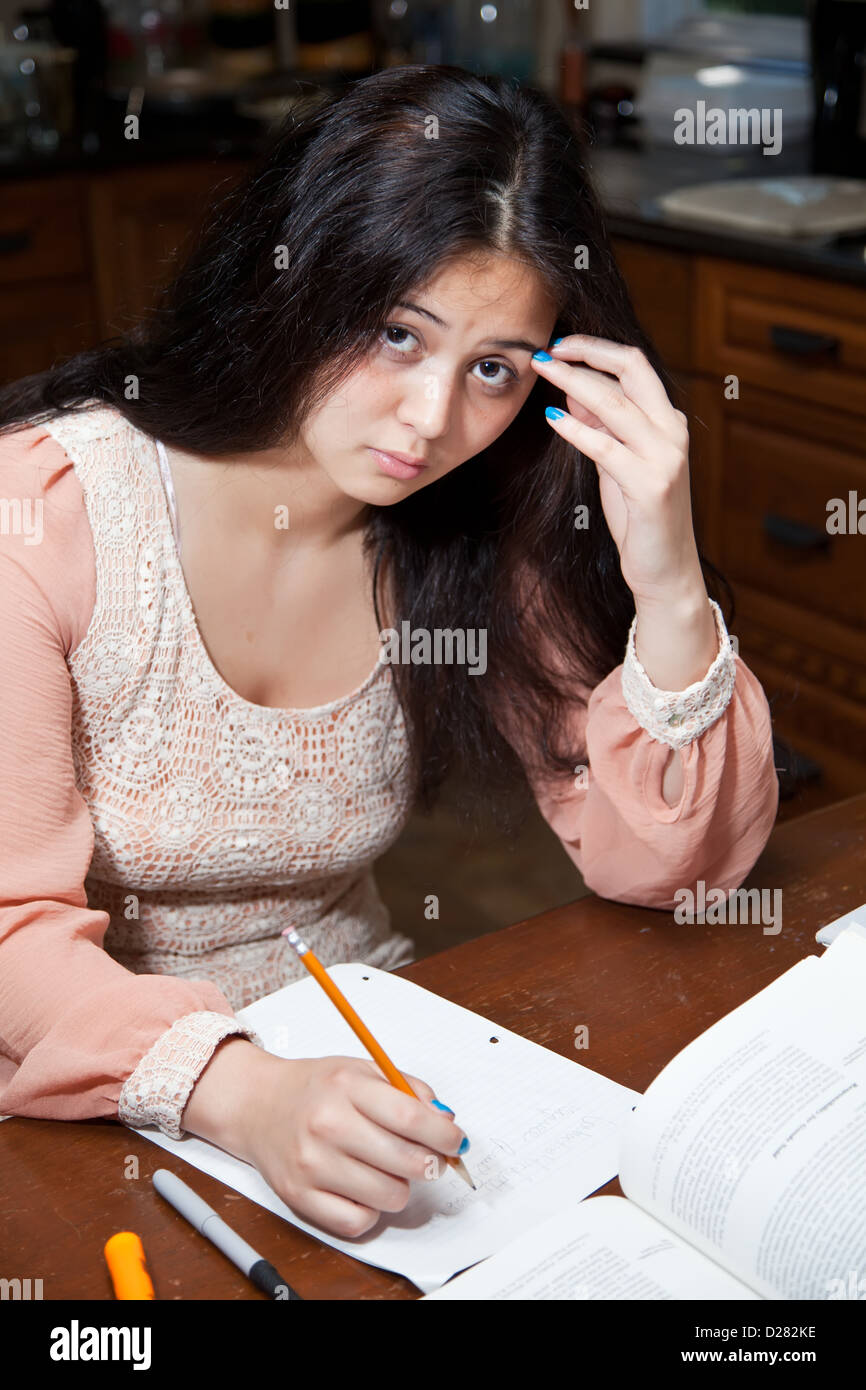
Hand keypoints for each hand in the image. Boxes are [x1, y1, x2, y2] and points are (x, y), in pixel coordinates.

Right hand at [182, 1041, 467, 1239]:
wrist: (257, 1105)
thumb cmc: (313, 1088)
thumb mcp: (361, 1069)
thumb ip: (407, 1089)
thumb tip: (445, 1120)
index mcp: (346, 1087)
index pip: (410, 1118)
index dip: (443, 1135)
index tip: (455, 1142)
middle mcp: (327, 1126)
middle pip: (404, 1160)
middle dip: (429, 1163)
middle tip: (428, 1158)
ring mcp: (312, 1164)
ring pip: (388, 1196)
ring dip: (399, 1185)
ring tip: (386, 1168)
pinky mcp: (300, 1197)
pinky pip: (358, 1221)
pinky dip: (370, 1210)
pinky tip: (363, 1187)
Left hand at [531, 336, 704, 608]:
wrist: (666, 570)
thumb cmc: (640, 517)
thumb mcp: (616, 464)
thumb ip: (601, 427)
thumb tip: (573, 388)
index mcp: (668, 422)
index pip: (635, 366)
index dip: (597, 349)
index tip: (561, 345)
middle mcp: (672, 432)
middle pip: (631, 369)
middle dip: (586, 352)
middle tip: (548, 349)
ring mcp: (665, 458)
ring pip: (615, 402)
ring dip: (573, 381)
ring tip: (542, 369)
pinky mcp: (650, 486)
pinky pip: (605, 447)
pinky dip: (576, 429)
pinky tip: (552, 418)